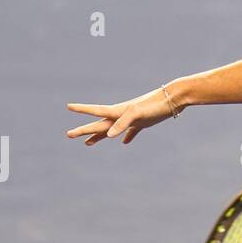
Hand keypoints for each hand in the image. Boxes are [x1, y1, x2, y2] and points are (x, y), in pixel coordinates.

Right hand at [65, 85, 181, 144]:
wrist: (173, 99)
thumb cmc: (155, 105)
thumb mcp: (138, 115)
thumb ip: (124, 124)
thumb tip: (109, 136)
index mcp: (118, 111)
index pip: (96, 111)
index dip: (82, 110)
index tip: (68, 106)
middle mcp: (122, 115)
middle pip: (99, 124)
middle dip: (84, 130)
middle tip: (68, 134)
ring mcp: (132, 119)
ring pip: (111, 129)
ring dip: (99, 136)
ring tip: (88, 143)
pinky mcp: (144, 123)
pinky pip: (131, 131)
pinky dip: (127, 137)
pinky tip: (125, 142)